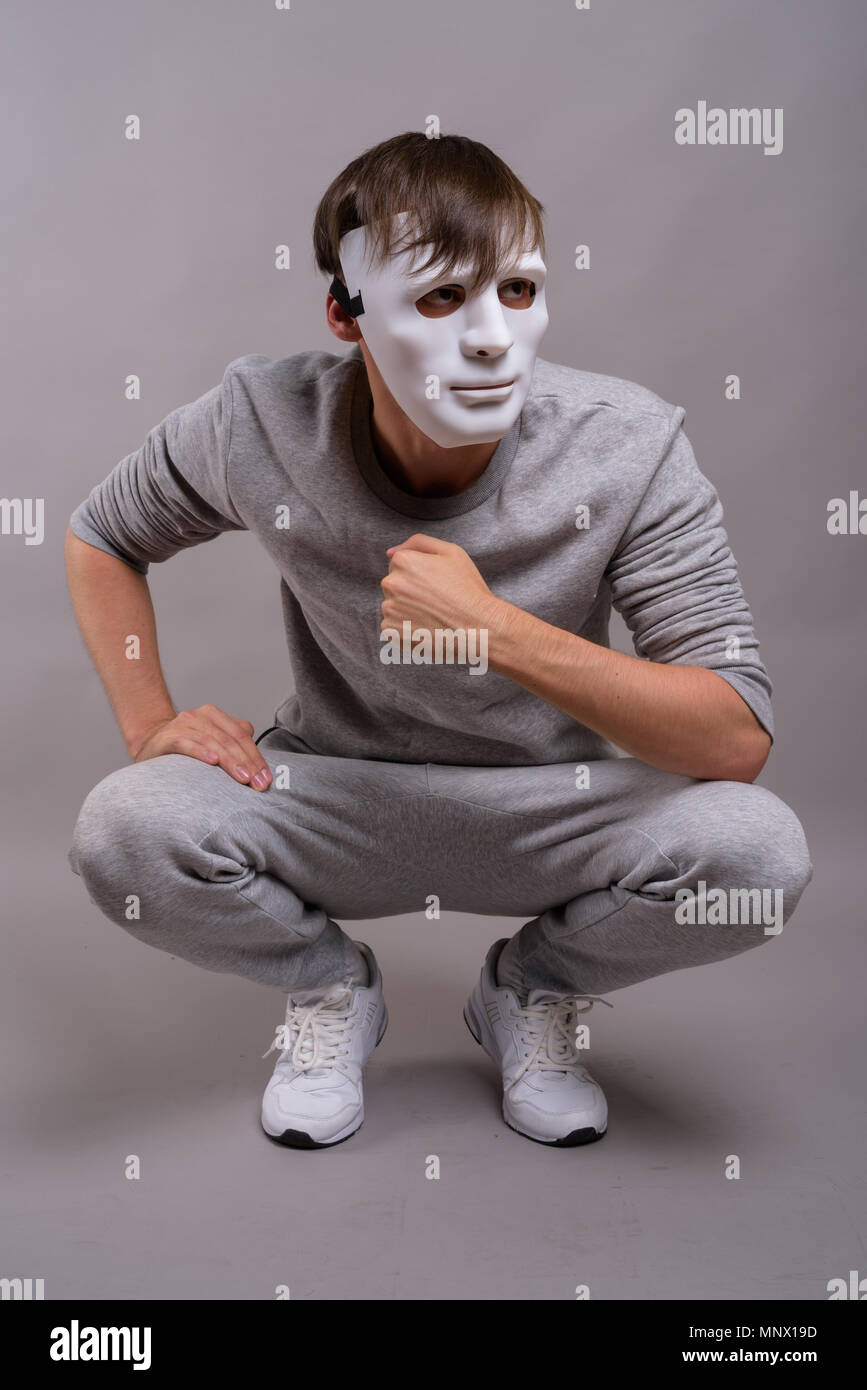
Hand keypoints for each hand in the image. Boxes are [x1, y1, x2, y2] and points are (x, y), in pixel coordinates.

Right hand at [130, 705, 272, 790]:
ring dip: (230, 761)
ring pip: (213, 741)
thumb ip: (234, 745)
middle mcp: (201, 716)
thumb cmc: (186, 749)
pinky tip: (213, 762)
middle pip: (231, 739)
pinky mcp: (168, 737)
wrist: (150, 746)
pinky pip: (187, 743)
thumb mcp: (213, 743)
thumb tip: (260, 767)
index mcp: (215, 716)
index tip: (266, 779)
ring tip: (243, 778)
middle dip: (248, 763)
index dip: (256, 758)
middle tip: (258, 783)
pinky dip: (201, 752)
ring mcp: (184, 724)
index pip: (242, 736)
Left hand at [381, 534, 499, 633]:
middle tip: (436, 600)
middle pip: (394, 584)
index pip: (398, 563)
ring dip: (407, 609)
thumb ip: (418, 542)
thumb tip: (390, 552)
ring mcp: (389, 609)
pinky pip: (393, 626)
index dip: (419, 573)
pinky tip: (425, 628)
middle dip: (410, 590)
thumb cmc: (468, 589)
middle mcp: (391, 583)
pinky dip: (406, 628)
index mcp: (403, 561)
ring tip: (432, 615)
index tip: (435, 584)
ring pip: (393, 605)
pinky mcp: (391, 631)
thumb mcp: (452, 552)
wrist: (478, 628)